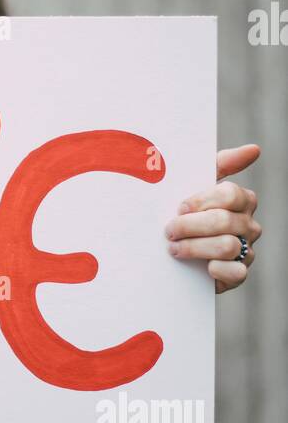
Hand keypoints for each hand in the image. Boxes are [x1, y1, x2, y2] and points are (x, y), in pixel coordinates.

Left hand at [164, 144, 261, 294]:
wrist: (178, 254)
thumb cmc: (189, 213)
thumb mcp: (198, 185)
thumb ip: (221, 164)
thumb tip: (255, 149)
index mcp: (243, 200)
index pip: (230, 194)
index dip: (201, 201)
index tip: (179, 207)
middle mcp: (249, 224)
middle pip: (224, 221)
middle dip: (190, 226)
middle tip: (169, 231)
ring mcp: (247, 250)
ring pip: (227, 247)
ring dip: (195, 248)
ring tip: (174, 249)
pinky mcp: (239, 274)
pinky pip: (237, 272)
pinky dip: (218, 270)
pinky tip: (203, 268)